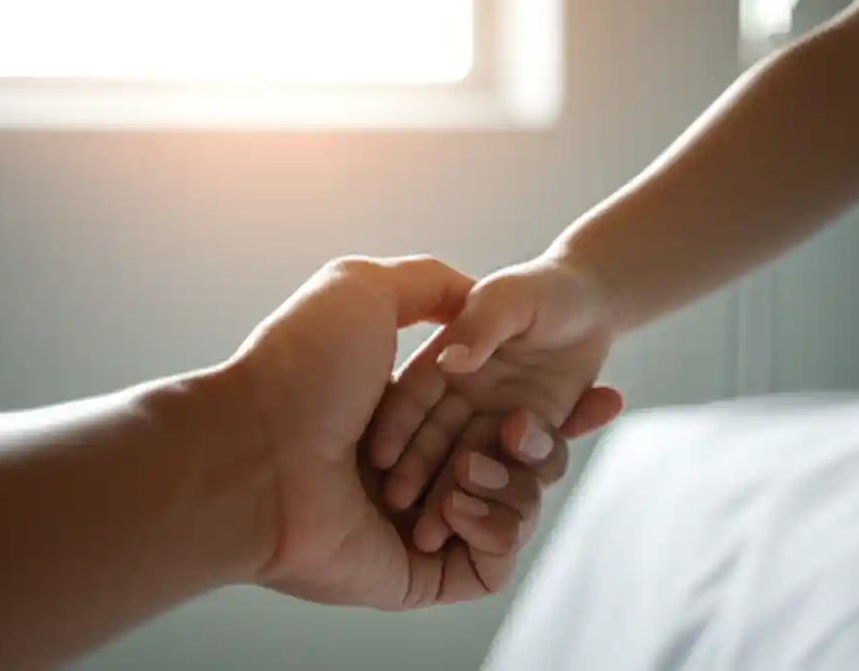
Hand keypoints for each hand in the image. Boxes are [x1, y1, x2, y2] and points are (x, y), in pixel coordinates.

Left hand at [214, 256, 617, 608]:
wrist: (253, 449)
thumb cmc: (301, 367)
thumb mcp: (364, 288)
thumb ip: (429, 285)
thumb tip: (476, 300)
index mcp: (410, 414)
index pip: (501, 414)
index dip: (558, 407)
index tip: (605, 392)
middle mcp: (418, 468)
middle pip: (517, 465)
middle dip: (551, 442)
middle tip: (537, 423)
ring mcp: (419, 523)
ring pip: (513, 512)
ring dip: (519, 482)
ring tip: (484, 459)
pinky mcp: (418, 574)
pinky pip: (491, 563)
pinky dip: (500, 531)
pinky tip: (468, 497)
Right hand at [367, 254, 620, 550]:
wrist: (596, 300)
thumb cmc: (544, 289)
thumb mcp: (510, 296)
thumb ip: (481, 325)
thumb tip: (454, 360)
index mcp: (443, 362)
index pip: (412, 398)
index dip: (396, 428)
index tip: (381, 462)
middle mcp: (462, 396)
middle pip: (437, 441)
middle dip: (422, 478)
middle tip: (409, 516)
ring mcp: (495, 418)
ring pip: (475, 463)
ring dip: (462, 494)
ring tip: (450, 528)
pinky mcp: (531, 434)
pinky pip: (525, 465)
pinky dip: (521, 481)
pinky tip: (513, 507)